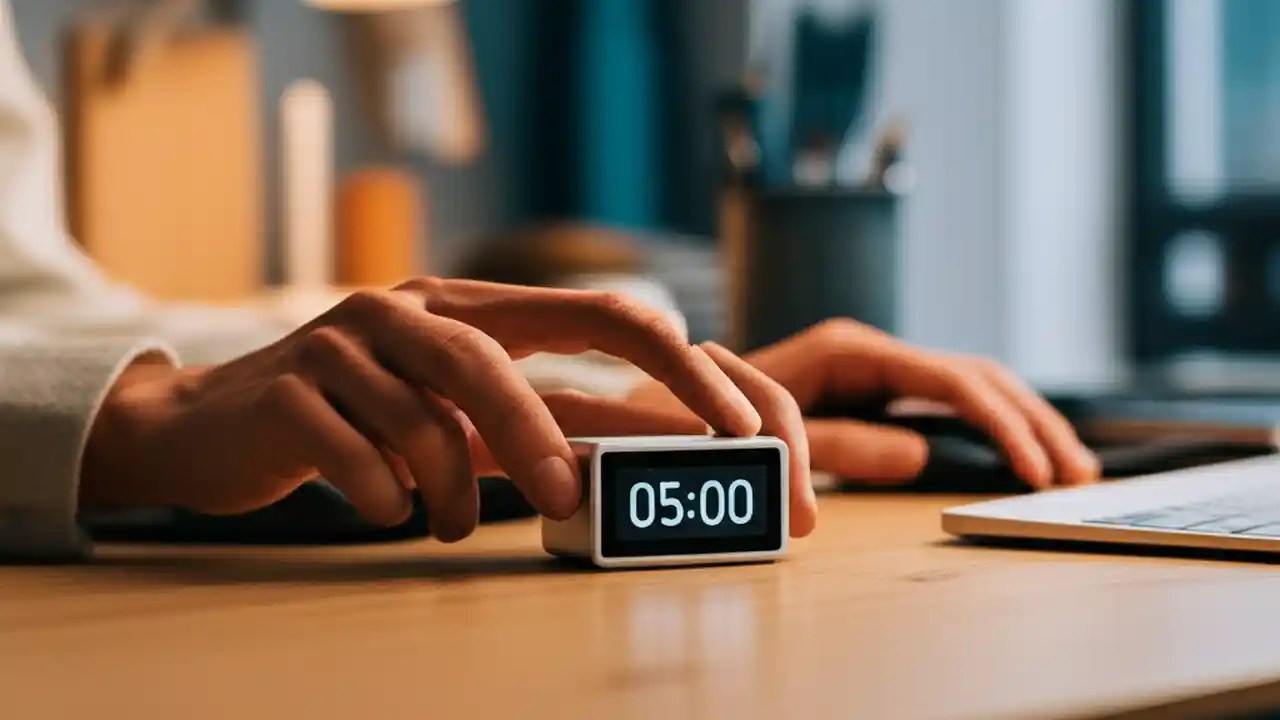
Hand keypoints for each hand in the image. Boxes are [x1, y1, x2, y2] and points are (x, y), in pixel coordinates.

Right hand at [81, 279, 818, 540]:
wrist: (215, 428)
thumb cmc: (364, 423)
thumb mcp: (465, 417)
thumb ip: (547, 426)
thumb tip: (658, 463)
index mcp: (479, 309)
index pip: (602, 315)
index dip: (679, 370)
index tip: (738, 434)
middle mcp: (415, 309)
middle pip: (498, 357)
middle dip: (540, 437)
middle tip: (574, 501)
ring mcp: (345, 342)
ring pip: (425, 412)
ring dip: (450, 486)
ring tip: (448, 524)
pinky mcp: (288, 390)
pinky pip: (355, 450)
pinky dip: (385, 496)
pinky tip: (386, 509)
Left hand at [629, 319, 1098, 488]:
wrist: (664, 401)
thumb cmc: (708, 417)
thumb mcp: (774, 435)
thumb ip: (844, 446)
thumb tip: (920, 456)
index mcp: (850, 350)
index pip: (950, 380)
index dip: (1001, 424)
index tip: (1035, 469)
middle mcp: (869, 350)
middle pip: (976, 376)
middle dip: (1031, 421)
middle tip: (1077, 473)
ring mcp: (873, 368)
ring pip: (969, 385)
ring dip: (1021, 423)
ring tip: (1066, 468)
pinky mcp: (872, 390)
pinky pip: (946, 402)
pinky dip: (988, 427)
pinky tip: (1016, 454)